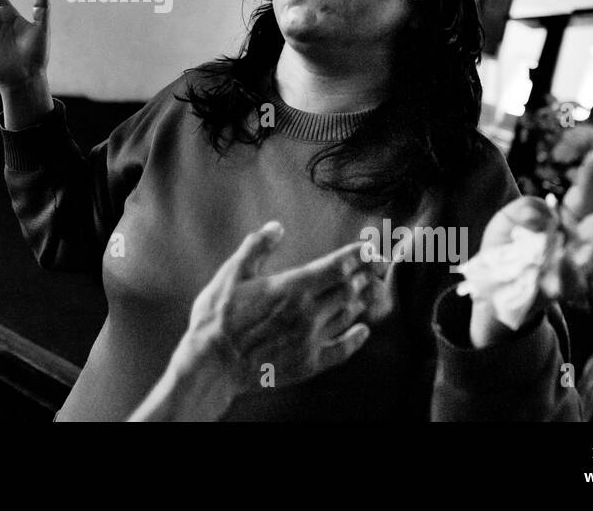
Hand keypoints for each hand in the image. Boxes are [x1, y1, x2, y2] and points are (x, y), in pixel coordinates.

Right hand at [170, 222, 390, 407]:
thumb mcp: (231, 274)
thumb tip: (276, 227)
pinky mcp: (309, 363)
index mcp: (292, 288)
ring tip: (372, 288)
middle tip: (379, 263)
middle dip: (367, 273)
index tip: (371, 246)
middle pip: (350, 288)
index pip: (337, 266)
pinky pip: (341, 350)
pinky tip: (363, 331)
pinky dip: (356, 339)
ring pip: (348, 315)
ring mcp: (311, 340)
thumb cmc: (218, 317)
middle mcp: (308, 313)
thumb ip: (256, 248)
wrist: (213, 364)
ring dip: (363, 299)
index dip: (357, 255)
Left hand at [469, 150, 592, 346]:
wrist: (494, 286)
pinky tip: (561, 259)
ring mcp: (576, 268)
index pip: (586, 195)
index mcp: (572, 219)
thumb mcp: (508, 218)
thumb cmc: (508, 246)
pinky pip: (568, 283)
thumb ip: (524, 209)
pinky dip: (566, 272)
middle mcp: (581, 242)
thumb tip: (543, 216)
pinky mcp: (560, 290)